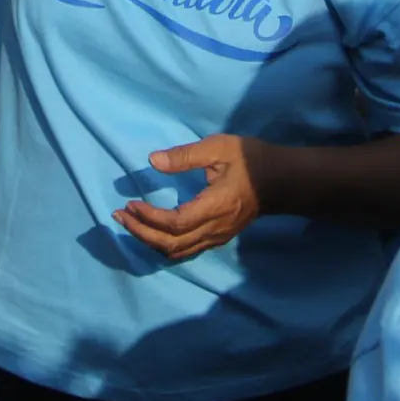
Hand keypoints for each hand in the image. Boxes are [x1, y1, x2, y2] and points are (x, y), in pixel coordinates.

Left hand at [115, 134, 273, 261]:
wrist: (281, 181)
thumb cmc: (250, 160)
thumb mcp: (219, 148)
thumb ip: (185, 155)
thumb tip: (152, 160)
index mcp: (214, 207)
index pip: (175, 223)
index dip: (149, 217)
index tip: (130, 203)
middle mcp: (214, 229)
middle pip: (171, 244)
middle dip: (141, 232)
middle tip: (118, 216)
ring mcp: (216, 237)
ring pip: (177, 252)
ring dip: (149, 241)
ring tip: (129, 223)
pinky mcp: (217, 238)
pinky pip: (186, 250)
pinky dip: (164, 244)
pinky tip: (152, 231)